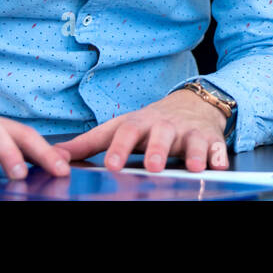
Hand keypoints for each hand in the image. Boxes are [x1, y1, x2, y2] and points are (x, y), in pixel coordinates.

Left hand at [54, 89, 229, 172]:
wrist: (191, 104)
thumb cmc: (148, 123)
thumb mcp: (119, 127)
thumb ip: (87, 144)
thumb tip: (53, 157)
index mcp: (139, 124)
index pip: (126, 133)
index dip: (119, 148)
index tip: (112, 165)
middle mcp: (163, 126)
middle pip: (160, 135)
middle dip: (158, 150)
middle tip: (153, 166)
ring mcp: (188, 132)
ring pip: (191, 141)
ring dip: (191, 154)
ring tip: (192, 168)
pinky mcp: (210, 139)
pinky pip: (216, 146)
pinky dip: (219, 155)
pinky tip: (218, 165)